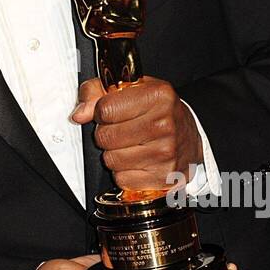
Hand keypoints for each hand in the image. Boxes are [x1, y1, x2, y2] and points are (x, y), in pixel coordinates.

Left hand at [71, 76, 201, 197]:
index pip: (104, 109)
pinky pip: (122, 179)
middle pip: (105, 136)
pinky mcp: (164, 177)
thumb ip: (96, 93)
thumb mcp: (132, 89)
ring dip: (114, 154)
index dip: (101, 112)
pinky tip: (138, 161)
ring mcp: (166, 153)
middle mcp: (164, 124)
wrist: (189, 137)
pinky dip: (125, 173)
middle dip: (107, 134)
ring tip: (131, 144)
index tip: (112, 112)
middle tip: (122, 130)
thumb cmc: (159, 111)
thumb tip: (79, 114)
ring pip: (111, 159)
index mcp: (158, 96)